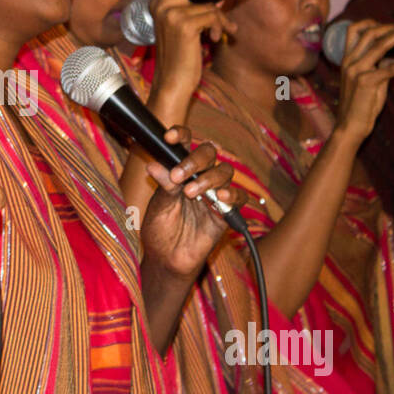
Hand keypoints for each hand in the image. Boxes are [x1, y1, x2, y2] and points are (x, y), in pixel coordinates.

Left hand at [139, 129, 241, 280]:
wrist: (167, 259)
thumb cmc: (160, 229)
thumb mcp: (158, 206)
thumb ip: (163, 186)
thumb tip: (154, 165)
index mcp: (180, 169)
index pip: (184, 142)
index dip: (180, 134)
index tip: (169, 138)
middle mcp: (199, 176)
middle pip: (209, 152)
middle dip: (195, 160)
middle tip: (179, 176)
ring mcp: (213, 193)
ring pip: (224, 171)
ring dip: (209, 178)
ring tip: (191, 192)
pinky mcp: (226, 212)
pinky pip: (238, 198)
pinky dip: (232, 195)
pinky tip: (219, 198)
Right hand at [148, 0, 236, 107]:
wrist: (171, 82)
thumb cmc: (178, 57)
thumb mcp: (178, 27)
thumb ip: (188, 7)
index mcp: (156, 3)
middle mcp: (160, 4)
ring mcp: (171, 13)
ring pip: (209, 2)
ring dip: (221, 17)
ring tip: (222, 30)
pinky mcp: (184, 24)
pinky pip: (213, 15)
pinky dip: (221, 26)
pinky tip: (217, 37)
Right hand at [332, 20, 393, 146]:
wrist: (350, 126)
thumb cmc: (360, 105)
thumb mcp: (369, 81)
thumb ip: (378, 67)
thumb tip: (391, 56)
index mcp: (347, 59)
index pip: (354, 31)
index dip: (371, 23)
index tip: (389, 25)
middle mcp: (350, 62)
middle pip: (368, 33)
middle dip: (389, 27)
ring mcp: (356, 71)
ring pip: (379, 46)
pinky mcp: (367, 82)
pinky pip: (389, 69)